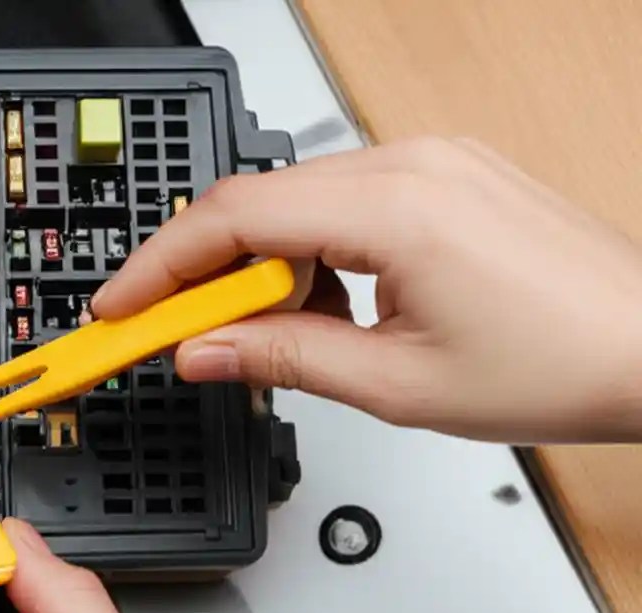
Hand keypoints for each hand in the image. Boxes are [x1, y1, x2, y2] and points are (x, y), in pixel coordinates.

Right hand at [92, 136, 641, 443]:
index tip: (118, 307)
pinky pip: (342, 195)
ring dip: (258, 262)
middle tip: (171, 331)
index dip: (158, 266)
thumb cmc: (561, 362)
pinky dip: (308, 247)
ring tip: (263, 331)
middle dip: (200, 270)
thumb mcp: (396, 386)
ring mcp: (429, 159)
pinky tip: (320, 300)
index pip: (232, 218)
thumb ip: (281, 358)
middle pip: (255, 200)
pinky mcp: (443, 172)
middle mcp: (408, 161)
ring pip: (295, 197)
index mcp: (394, 207)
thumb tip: (200, 351)